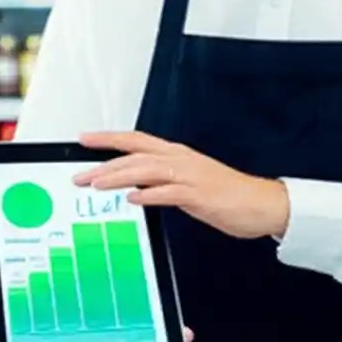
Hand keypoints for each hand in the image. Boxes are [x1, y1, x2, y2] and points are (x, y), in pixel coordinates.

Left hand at [74, 131, 288, 239]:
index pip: (136, 141)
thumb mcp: (188, 184)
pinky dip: (148, 194)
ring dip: (118, 176)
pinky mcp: (199, 194)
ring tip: (95, 184)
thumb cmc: (226, 194)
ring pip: (146, 169)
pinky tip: (132, 198)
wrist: (262, 203)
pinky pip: (168, 193)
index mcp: (177, 155)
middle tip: (79, 173)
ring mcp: (190, 176)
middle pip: (135, 154)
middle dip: (104, 162)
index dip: (108, 138)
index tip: (83, 139)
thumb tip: (132, 185)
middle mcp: (181, 160)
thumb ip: (161, 181)